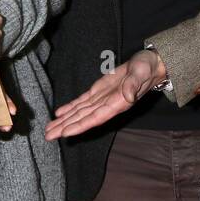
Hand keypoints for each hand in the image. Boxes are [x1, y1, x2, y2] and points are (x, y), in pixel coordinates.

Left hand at [44, 49, 166, 140]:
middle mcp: (107, 105)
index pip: (95, 118)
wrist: (151, 64)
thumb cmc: (147, 68)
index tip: (64, 133)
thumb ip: (133, 85)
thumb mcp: (141, 73)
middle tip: (48, 136)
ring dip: (64, 120)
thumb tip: (127, 97)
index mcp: (117, 103)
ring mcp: (102, 99)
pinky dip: (70, 108)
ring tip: (49, 129)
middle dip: (65, 127)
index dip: (79, 126)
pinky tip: (59, 114)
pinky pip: (82, 102)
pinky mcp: (99, 90)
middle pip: (83, 118)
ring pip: (80, 112)